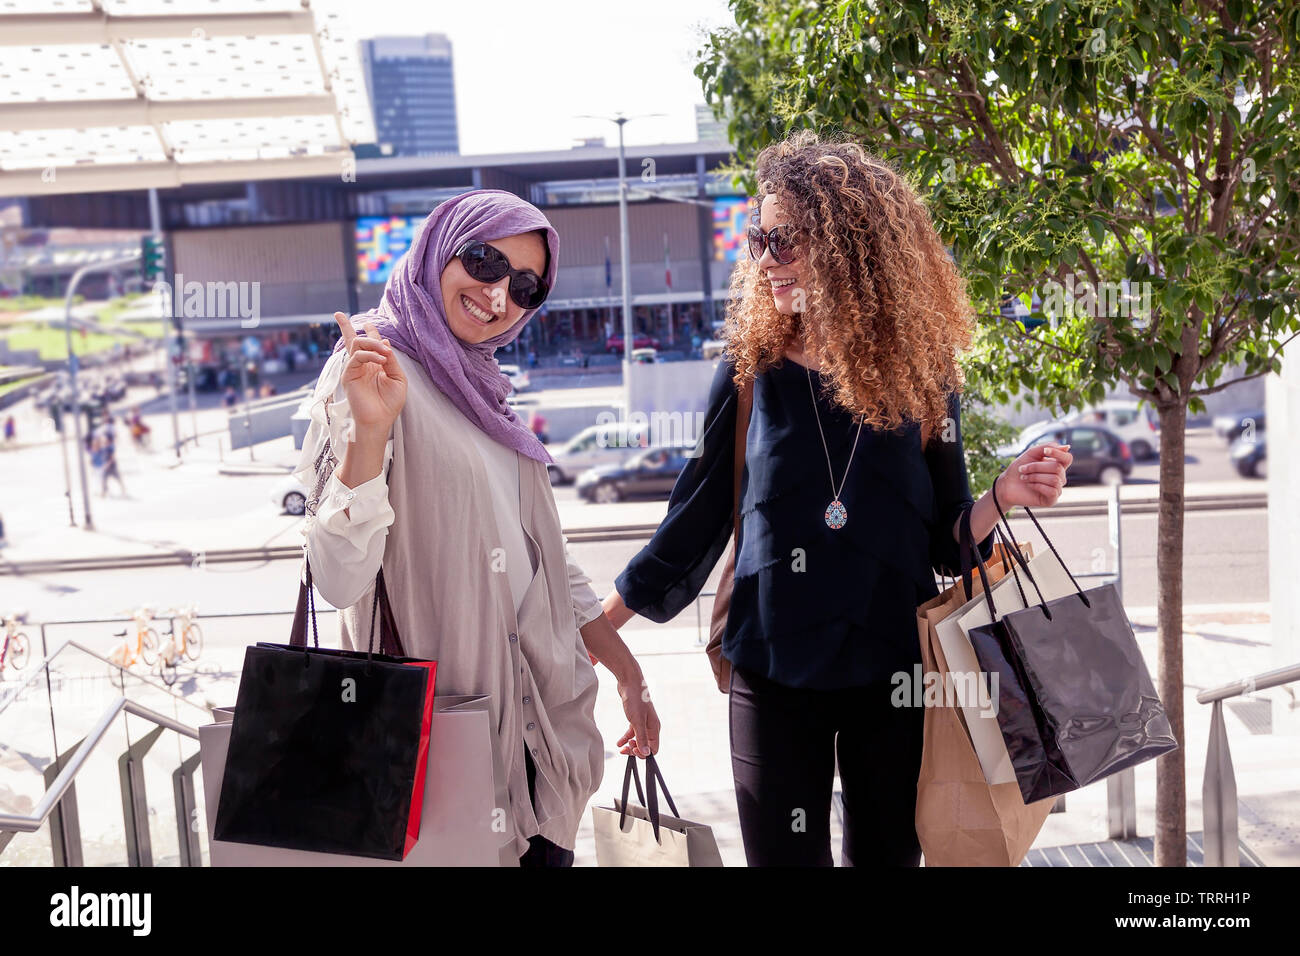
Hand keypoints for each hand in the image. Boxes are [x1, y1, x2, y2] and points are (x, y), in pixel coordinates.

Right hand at [334, 311, 406, 432]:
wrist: (379, 420)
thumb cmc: (390, 403)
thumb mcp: (397, 378)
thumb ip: (391, 360)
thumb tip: (384, 341)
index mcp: (374, 365)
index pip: (370, 344)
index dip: (370, 331)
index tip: (368, 322)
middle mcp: (363, 365)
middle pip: (354, 339)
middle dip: (362, 330)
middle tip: (375, 333)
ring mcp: (354, 369)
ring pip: (357, 343)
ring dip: (372, 343)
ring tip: (384, 352)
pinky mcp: (348, 375)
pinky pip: (357, 356)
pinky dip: (370, 355)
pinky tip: (381, 360)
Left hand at [615, 670, 660, 757]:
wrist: (629, 682)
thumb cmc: (635, 700)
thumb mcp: (637, 721)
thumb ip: (641, 738)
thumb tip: (646, 753)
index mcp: (655, 727)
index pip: (654, 748)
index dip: (643, 753)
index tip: (632, 751)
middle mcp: (651, 726)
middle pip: (646, 745)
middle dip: (636, 750)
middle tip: (625, 749)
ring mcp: (644, 722)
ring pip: (639, 739)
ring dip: (630, 745)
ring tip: (621, 748)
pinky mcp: (636, 718)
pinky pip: (633, 732)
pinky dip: (626, 738)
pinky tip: (619, 742)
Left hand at [997, 442, 1071, 508]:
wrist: (1006, 485)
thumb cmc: (1019, 469)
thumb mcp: (1032, 453)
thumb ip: (1048, 447)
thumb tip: (1067, 447)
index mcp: (1057, 465)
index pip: (1067, 458)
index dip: (1058, 454)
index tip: (1044, 452)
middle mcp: (1059, 477)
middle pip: (1058, 468)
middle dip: (1037, 467)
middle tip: (1022, 469)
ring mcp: (1056, 489)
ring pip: (1055, 479)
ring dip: (1035, 476)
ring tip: (1024, 477)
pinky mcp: (1051, 500)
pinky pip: (1052, 491)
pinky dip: (1037, 486)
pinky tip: (1029, 485)